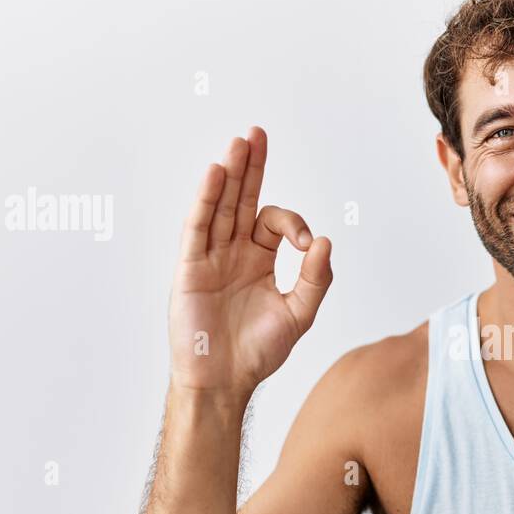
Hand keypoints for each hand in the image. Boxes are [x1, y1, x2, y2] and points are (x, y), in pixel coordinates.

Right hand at [168, 128, 331, 394]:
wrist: (225, 380)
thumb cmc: (258, 352)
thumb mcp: (299, 313)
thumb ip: (316, 279)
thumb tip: (324, 241)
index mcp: (259, 260)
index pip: (274, 223)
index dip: (291, 222)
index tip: (304, 244)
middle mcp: (233, 252)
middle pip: (242, 200)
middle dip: (251, 167)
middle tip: (257, 134)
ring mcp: (209, 257)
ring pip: (219, 206)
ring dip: (229, 174)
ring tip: (239, 143)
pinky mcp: (189, 267)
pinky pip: (196, 227)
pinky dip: (205, 200)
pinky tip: (215, 175)